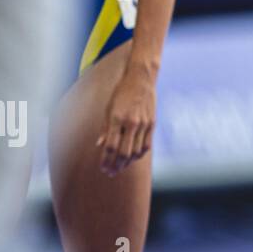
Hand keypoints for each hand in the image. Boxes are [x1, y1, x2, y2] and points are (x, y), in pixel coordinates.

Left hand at [97, 59, 156, 176]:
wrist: (141, 78)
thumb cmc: (122, 92)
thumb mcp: (109, 108)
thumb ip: (105, 128)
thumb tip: (100, 145)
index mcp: (117, 119)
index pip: (110, 146)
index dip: (106, 160)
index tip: (103, 168)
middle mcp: (131, 123)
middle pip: (123, 152)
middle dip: (116, 165)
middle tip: (111, 172)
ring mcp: (143, 123)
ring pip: (136, 151)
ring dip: (127, 162)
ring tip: (121, 167)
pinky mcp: (152, 123)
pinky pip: (147, 144)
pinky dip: (140, 153)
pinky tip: (134, 157)